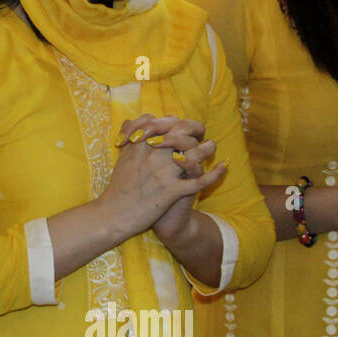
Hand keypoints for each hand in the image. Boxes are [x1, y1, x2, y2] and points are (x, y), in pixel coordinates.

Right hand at [103, 114, 226, 238]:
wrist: (114, 215)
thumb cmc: (118, 187)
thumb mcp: (121, 157)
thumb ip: (129, 138)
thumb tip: (134, 121)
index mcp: (140, 145)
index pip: (163, 122)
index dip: (176, 122)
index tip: (181, 126)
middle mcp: (153, 155)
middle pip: (181, 131)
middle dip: (194, 129)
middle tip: (200, 133)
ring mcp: (164, 173)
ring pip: (195, 152)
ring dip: (207, 148)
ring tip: (211, 147)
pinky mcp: (172, 191)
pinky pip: (200, 180)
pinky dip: (215, 174)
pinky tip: (223, 167)